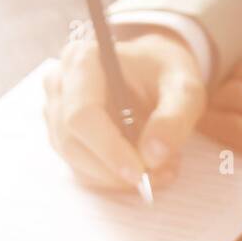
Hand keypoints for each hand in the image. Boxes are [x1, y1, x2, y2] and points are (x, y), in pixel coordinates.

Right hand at [44, 31, 205, 190]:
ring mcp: (56, 112)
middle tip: (159, 175)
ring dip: (118, 178)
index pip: (82, 115)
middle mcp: (60, 84)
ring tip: (162, 169)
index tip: (140, 174)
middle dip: (115, 170)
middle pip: (72, 142)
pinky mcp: (63, 136)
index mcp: (83, 61)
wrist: (155, 71)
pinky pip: (82, 169)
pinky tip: (147, 169)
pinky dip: (114, 179)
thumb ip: (175, 118)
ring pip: (76, 161)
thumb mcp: (185, 87)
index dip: (108, 150)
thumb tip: (152, 156)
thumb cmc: (166, 73)